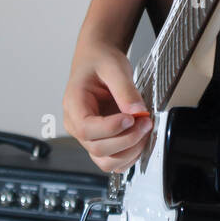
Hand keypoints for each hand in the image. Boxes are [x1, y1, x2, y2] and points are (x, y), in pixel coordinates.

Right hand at [62, 39, 151, 172]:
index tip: (131, 118)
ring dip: (129, 151)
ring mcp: (89, 136)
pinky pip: (113, 160)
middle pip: (97, 149)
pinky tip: (140, 138)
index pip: (87, 128)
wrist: (97, 59)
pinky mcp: (101, 141)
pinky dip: (129, 155)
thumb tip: (138, 111)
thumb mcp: (114, 67)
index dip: (111, 128)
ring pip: (105, 161)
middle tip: (145, 122)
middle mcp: (77, 125)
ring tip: (144, 130)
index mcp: (74, 105)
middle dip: (127, 139)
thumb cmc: (99, 62)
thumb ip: (126, 90)